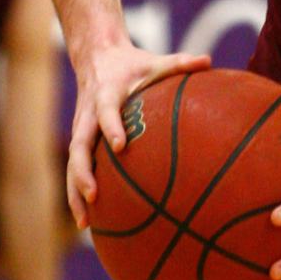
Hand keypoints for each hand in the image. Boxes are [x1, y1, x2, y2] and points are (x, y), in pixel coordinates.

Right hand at [65, 42, 210, 227]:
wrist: (96, 57)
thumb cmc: (133, 64)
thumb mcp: (154, 62)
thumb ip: (180, 63)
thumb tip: (209, 60)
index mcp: (106, 93)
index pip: (106, 110)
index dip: (112, 126)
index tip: (120, 146)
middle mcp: (88, 114)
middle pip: (79, 145)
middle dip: (83, 171)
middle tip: (94, 196)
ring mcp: (81, 128)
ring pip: (72, 163)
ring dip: (75, 191)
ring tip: (85, 222)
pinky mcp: (80, 140)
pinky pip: (74, 169)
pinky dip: (77, 194)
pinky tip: (87, 222)